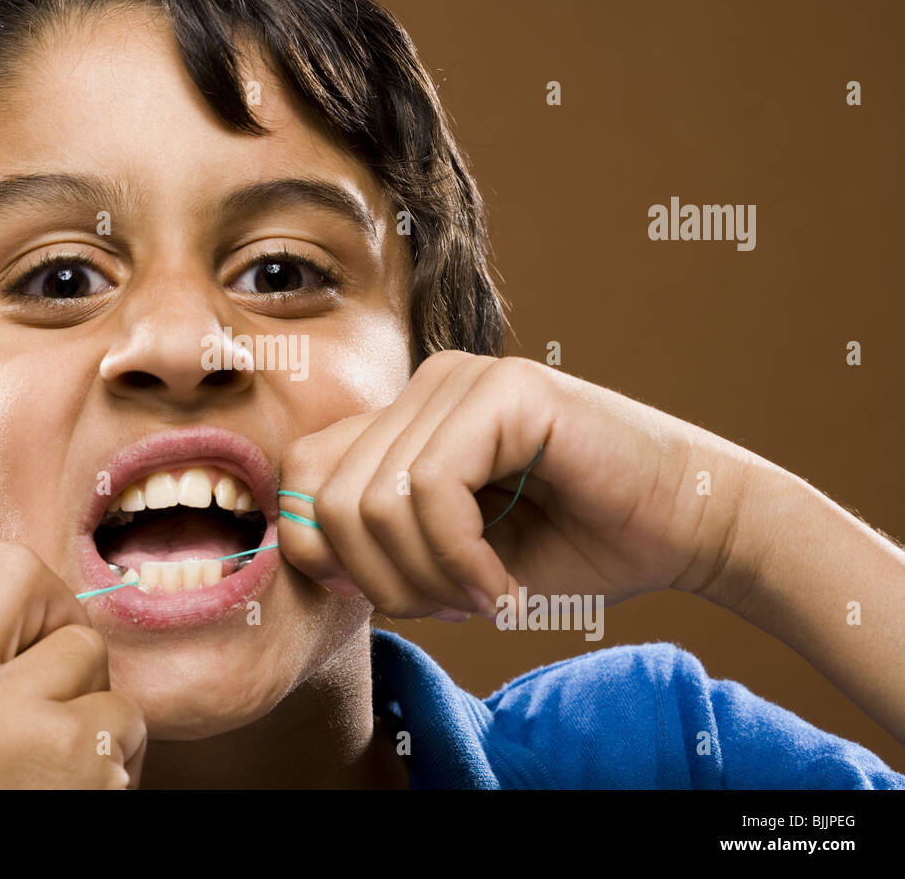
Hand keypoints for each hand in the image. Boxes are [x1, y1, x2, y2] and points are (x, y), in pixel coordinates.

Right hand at [0, 541, 146, 787]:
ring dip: (88, 697)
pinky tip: (83, 787)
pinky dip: (118, 748)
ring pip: (82, 644)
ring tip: (56, 759)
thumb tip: (1, 592)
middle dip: (49, 609)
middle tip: (53, 669)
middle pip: (14, 571)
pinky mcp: (66, 749)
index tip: (1, 646)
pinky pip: (122, 707)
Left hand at [276, 351, 755, 620]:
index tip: (397, 596)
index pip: (300, 476)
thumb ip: (378, 543)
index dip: (321, 553)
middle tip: (450, 608)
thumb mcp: (449, 556)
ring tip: (483, 598)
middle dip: (380, 582)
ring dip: (426, 579)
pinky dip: (460, 561)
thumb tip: (301, 553)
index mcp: (404, 418)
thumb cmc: (571, 543)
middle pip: (327, 499)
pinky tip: (503, 588)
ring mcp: (463, 380)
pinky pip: (432, 490)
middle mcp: (424, 386)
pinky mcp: (507, 390)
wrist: (687, 527)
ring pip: (373, 501)